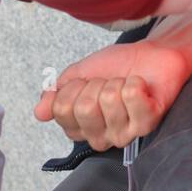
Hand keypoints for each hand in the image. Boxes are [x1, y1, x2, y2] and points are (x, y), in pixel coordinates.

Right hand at [33, 37, 190, 149]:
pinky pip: (131, 97)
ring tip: (126, 84)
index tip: (87, 83)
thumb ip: (58, 94)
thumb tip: (40, 112)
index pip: (62, 111)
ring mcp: (125, 133)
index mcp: (82, 127)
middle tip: (109, 83)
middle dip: (96, 84)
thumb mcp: (80, 75)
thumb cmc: (118, 67)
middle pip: (83, 109)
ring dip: (117, 82)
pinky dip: (135, 82)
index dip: (73, 88)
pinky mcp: (147, 123)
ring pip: (108, 101)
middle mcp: (102, 136)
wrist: (151, 54)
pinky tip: (140, 86)